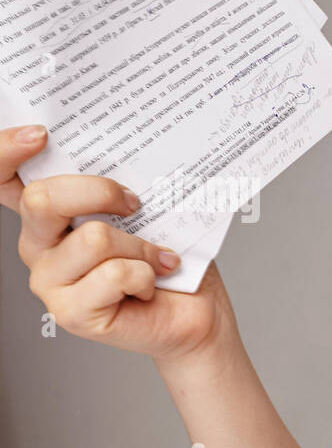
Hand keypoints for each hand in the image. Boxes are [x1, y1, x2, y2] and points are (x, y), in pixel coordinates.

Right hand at [3, 124, 231, 362]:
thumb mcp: (145, 210)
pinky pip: (114, 274)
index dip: (5, 151)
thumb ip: (118, 184)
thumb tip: (127, 152)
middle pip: (43, 199)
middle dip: (101, 192)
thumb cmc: (169, 260)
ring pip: (93, 239)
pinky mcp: (71, 312)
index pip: (2, 177)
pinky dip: (147, 276)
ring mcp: (49, 281)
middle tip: (134, 204)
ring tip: (157, 260)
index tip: (38, 135)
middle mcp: (39, 244)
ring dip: (141, 247)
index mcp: (48, 213)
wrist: (195, 312)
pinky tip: (149, 286)